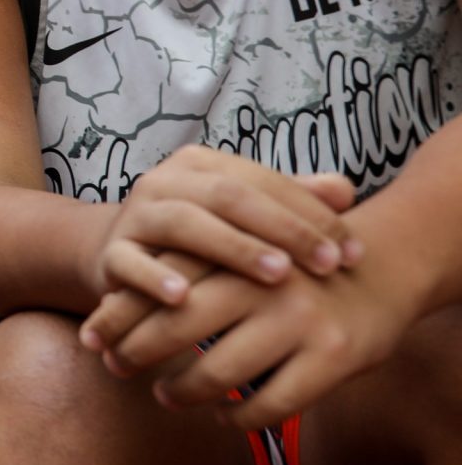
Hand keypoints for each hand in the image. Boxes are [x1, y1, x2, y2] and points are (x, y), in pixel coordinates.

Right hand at [87, 145, 358, 307]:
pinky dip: (155, 278)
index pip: (265, 181)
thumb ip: (290, 202)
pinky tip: (185, 299)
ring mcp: (136, 216)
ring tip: (278, 276)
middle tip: (328, 265)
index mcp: (200, 165)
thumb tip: (346, 190)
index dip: (312, 214)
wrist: (119, 258)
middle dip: (284, 229)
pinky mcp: (111, 254)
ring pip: (185, 223)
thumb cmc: (199, 241)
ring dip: (234, 248)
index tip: (354, 254)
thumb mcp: (243, 219)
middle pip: (229, 195)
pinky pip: (131, 263)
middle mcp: (165, 182)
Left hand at [94, 250, 420, 428]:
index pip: (162, 279)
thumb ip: (184, 262)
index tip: (92, 336)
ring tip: (165, 394)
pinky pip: (272, 403)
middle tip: (115, 366)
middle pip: (181, 323)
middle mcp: (266, 282)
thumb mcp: (237, 246)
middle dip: (137, 350)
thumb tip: (105, 294)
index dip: (122, 312)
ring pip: (221, 371)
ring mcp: (300, 320)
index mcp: (238, 247)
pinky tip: (224, 416)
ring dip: (183, 390)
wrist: (381, 268)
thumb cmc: (288, 261)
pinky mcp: (332, 357)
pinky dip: (240, 417)